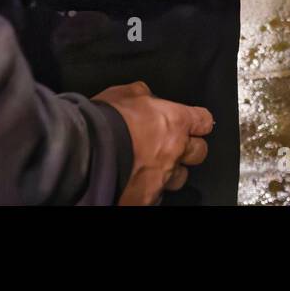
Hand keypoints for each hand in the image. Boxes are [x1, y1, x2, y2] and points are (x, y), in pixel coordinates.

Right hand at [92, 81, 213, 205]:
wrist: (85, 151)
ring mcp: (163, 176)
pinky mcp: (148, 197)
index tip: (193, 124)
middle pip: (199, 152)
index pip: (203, 121)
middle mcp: (176, 150)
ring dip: (169, 172)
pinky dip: (149, 189)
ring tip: (149, 166)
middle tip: (170, 146)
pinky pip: (157, 195)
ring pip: (179, 177)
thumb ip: (144, 95)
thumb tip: (147, 97)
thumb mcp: (126, 93)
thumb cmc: (105, 121)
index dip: (198, 122)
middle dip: (188, 149)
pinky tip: (135, 181)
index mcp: (176, 121)